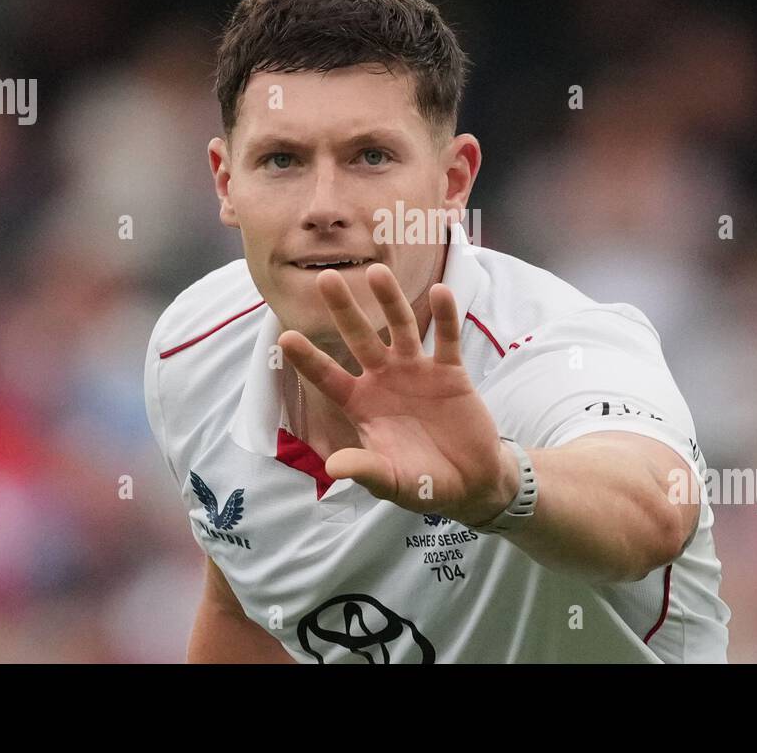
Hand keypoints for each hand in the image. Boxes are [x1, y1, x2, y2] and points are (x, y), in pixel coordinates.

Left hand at [278, 263, 518, 524]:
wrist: (471, 481)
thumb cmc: (424, 484)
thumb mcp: (393, 483)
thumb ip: (366, 471)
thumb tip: (332, 468)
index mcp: (362, 405)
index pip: (328, 378)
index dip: (309, 359)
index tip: (285, 337)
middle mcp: (384, 380)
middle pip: (360, 338)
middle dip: (344, 310)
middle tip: (326, 278)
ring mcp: (417, 371)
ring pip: (401, 328)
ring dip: (390, 300)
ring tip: (377, 272)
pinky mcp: (450, 371)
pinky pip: (447, 338)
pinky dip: (446, 316)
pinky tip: (441, 293)